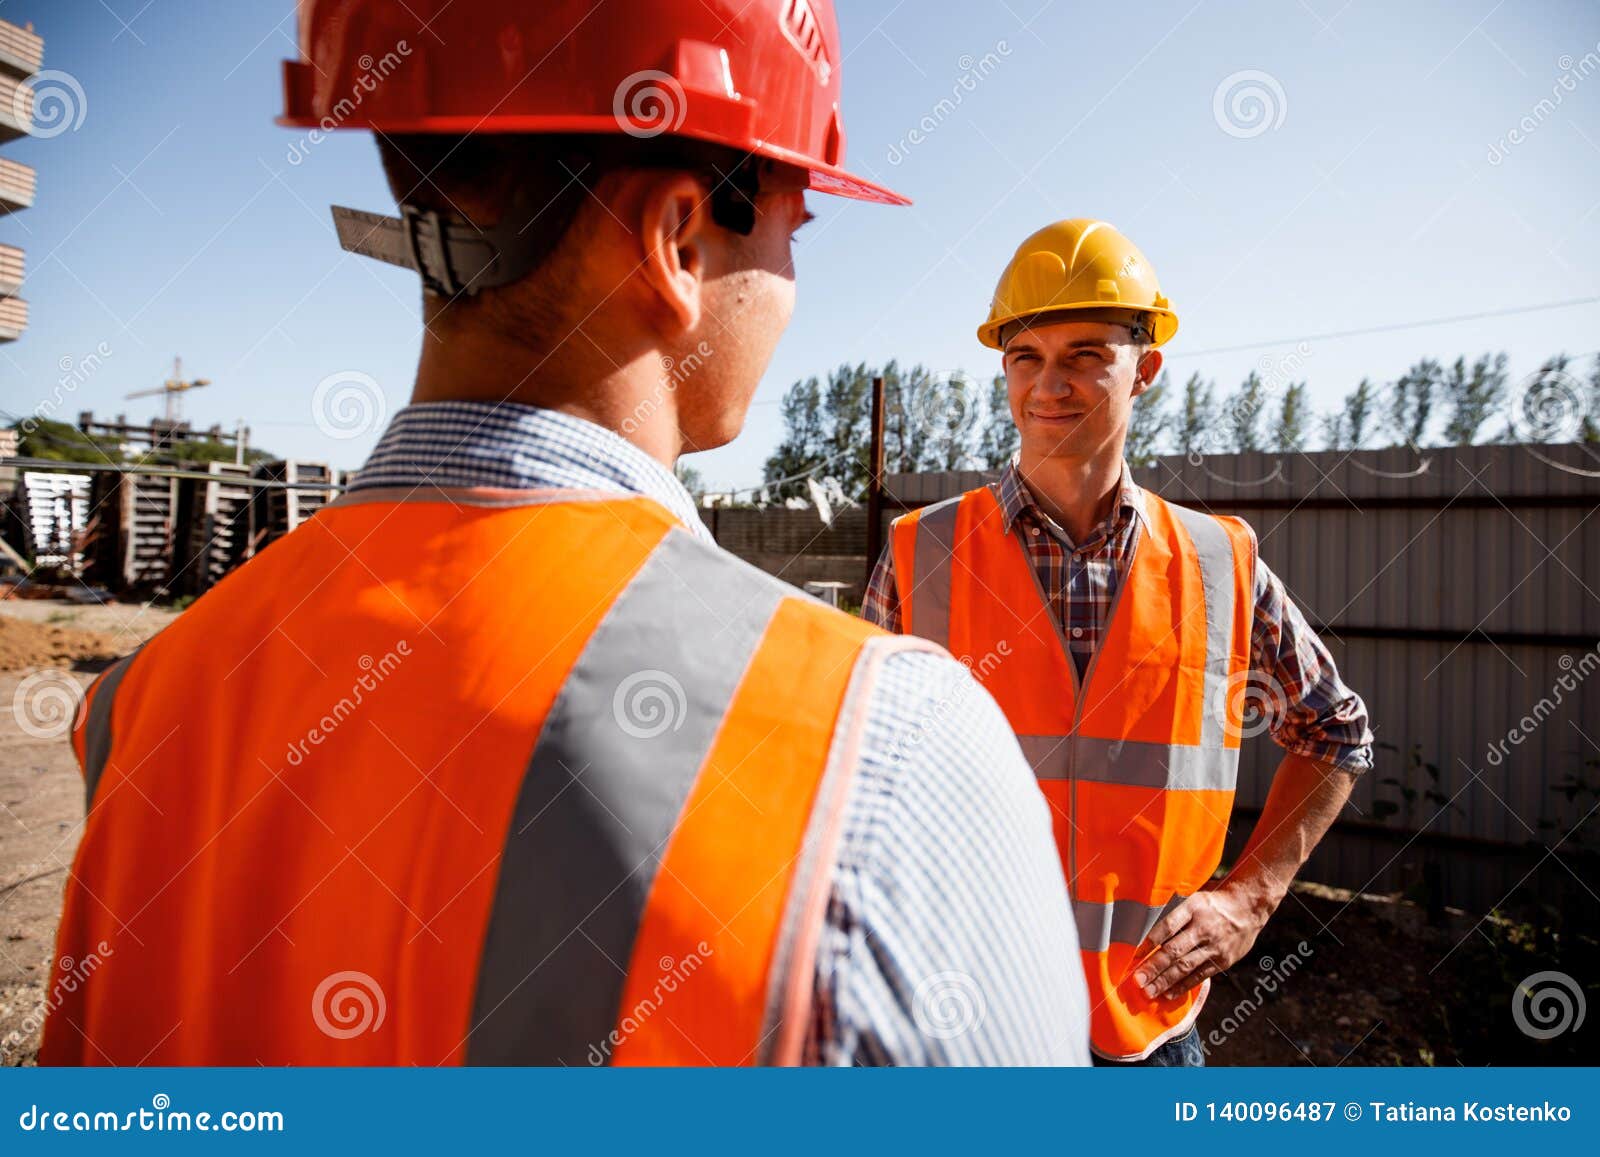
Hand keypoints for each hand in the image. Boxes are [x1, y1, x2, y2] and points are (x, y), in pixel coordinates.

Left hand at [1129, 884, 1270, 999]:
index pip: (1167, 926)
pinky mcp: (1223, 961)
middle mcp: (1203, 928)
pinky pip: (1200, 975)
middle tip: (1137, 980)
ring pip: (1185, 966)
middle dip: (1153, 967)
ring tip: (1148, 991)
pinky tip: (1168, 993)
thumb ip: (1172, 912)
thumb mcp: (1192, 898)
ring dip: (1165, 981)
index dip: (1148, 942)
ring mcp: (1214, 946)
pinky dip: (1183, 986)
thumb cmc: (1211, 903)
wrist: (1248, 908)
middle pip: (1174, 950)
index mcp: (1193, 908)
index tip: (1133, 956)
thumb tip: (1142, 927)